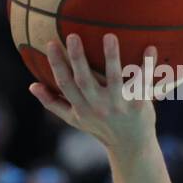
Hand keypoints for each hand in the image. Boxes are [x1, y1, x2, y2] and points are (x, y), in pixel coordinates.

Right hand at [28, 33, 157, 157]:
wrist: (132, 146)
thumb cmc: (100, 128)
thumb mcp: (75, 119)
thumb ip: (53, 103)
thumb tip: (31, 86)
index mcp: (82, 107)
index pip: (65, 84)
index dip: (57, 65)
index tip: (51, 43)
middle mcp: (99, 106)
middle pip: (85, 80)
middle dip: (77, 58)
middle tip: (73, 35)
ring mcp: (120, 105)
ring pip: (115, 78)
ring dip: (112, 57)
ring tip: (109, 36)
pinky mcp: (140, 104)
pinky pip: (143, 82)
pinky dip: (148, 65)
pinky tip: (151, 47)